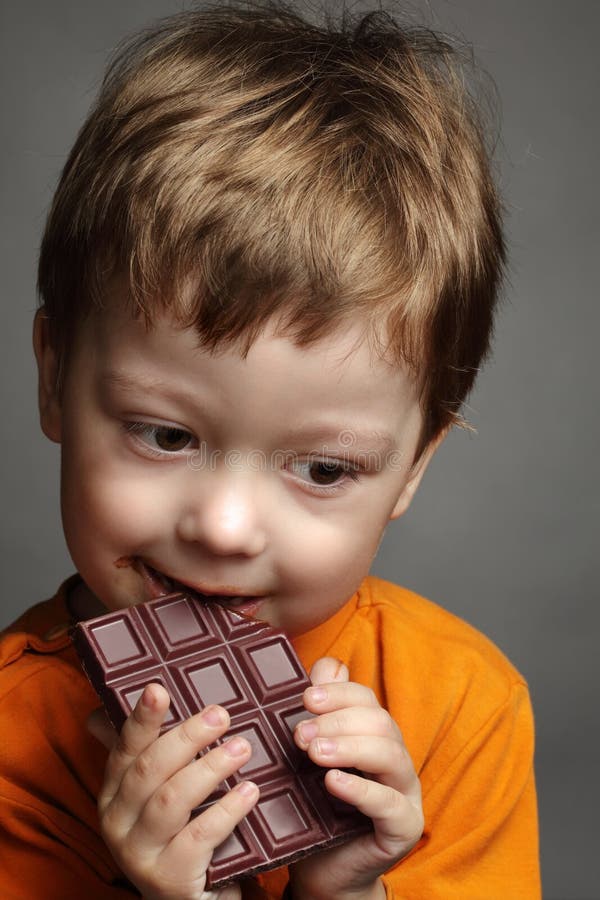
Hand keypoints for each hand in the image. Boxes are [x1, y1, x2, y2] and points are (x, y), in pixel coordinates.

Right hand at [87, 683, 258, 899]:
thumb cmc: (182, 833)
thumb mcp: (164, 790)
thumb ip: (157, 746)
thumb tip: (151, 687)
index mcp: (114, 792)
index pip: (125, 747)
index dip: (142, 717)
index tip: (159, 688)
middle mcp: (117, 821)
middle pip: (149, 769)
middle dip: (186, 737)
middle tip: (222, 714)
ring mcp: (139, 854)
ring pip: (171, 800)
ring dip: (210, 768)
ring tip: (243, 747)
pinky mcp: (168, 879)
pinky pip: (198, 838)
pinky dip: (226, 811)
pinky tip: (249, 791)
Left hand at [289, 658, 423, 899]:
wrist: (324, 870)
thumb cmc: (315, 807)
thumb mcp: (311, 756)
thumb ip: (321, 712)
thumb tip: (328, 664)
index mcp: (375, 735)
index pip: (366, 699)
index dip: (339, 693)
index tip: (306, 697)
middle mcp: (395, 757)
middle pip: (380, 722)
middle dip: (338, 722)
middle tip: (299, 734)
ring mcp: (405, 792)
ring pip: (390, 755)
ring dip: (349, 748)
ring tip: (313, 753)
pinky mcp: (405, 828)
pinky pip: (390, 804)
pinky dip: (362, 789)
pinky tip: (333, 783)